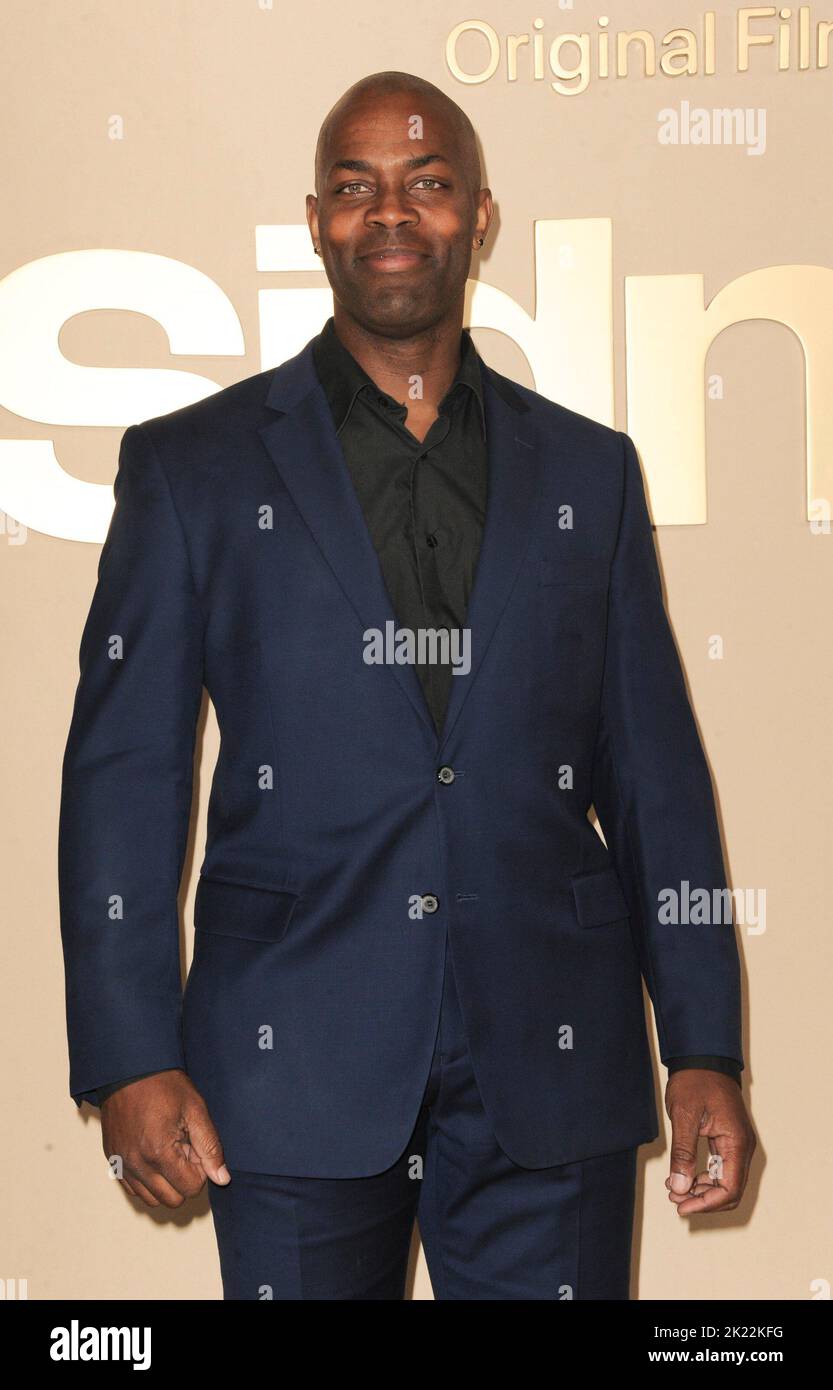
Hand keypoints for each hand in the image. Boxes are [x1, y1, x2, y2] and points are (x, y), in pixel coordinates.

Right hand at [101, 1069, 229, 1207]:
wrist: (129, 1069)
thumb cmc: (163, 1085)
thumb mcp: (195, 1110)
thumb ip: (210, 1147)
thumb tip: (222, 1178)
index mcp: (158, 1152)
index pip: (190, 1188)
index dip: (200, 1169)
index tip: (195, 1146)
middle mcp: (136, 1165)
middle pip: (172, 1200)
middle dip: (184, 1179)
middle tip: (184, 1149)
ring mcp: (121, 1164)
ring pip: (152, 1199)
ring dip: (166, 1183)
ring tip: (168, 1151)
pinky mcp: (112, 1161)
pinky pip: (134, 1189)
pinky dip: (148, 1180)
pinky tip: (153, 1154)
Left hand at [664, 1069, 755, 1215]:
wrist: (703, 1058)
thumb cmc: (695, 1082)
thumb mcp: (685, 1116)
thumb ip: (683, 1152)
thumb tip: (681, 1187)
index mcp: (737, 1143)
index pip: (730, 1188)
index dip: (706, 1204)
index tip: (681, 1207)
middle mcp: (743, 1147)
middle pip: (730, 1191)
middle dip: (703, 1200)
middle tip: (674, 1199)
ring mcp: (738, 1144)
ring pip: (726, 1182)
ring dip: (702, 1191)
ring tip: (674, 1188)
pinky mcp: (729, 1141)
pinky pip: (721, 1169)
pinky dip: (704, 1178)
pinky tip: (683, 1176)